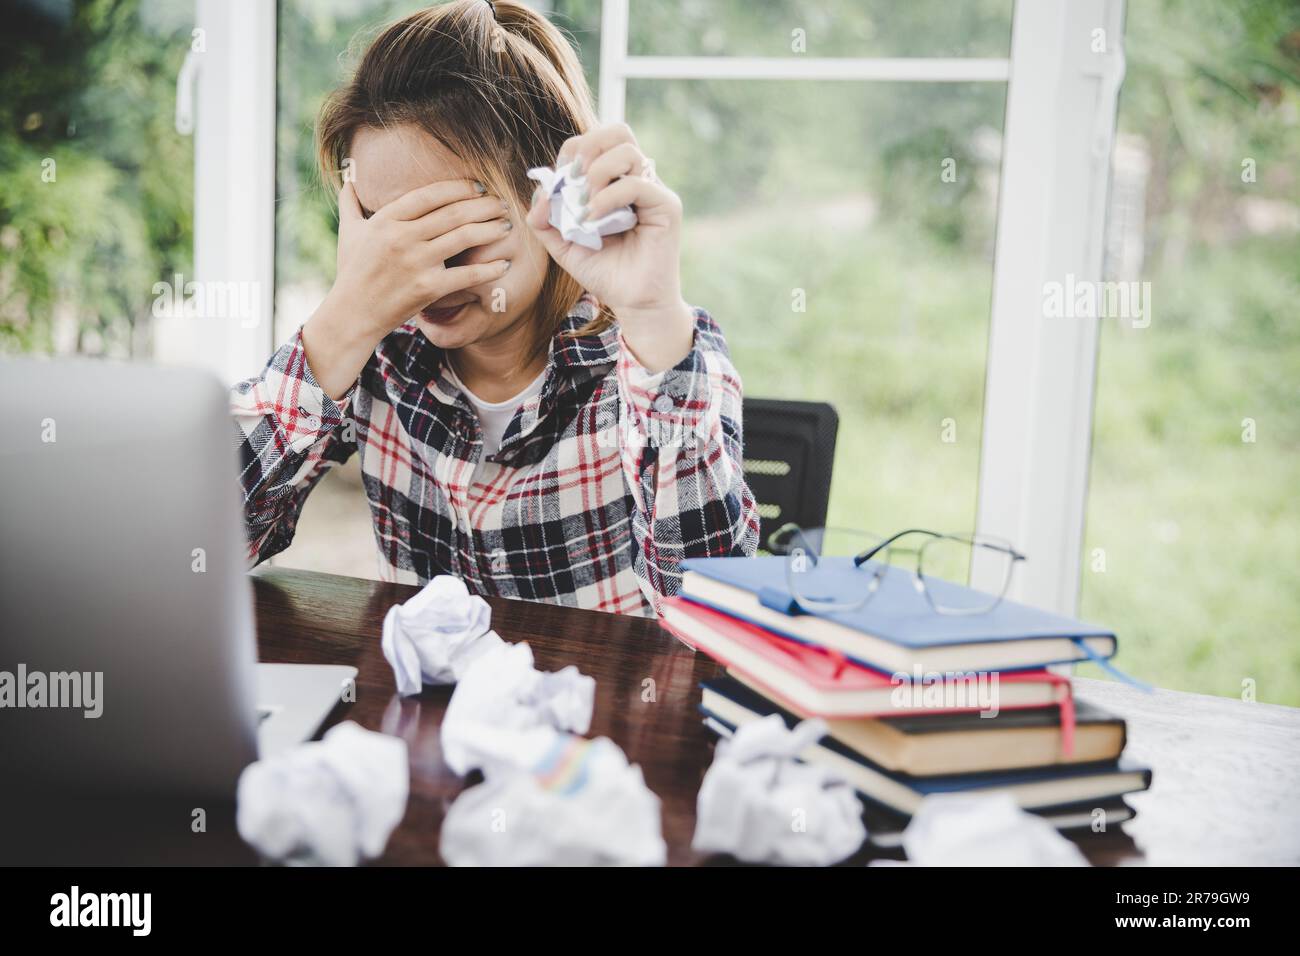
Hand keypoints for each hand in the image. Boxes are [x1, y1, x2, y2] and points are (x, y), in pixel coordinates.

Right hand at [331, 178, 510, 338]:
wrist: (352, 315)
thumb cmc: (352, 272)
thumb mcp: (348, 233)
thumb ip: (350, 204)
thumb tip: (349, 179)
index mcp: (386, 219)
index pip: (431, 194)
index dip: (460, 187)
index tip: (479, 187)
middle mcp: (402, 237)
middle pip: (454, 212)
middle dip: (484, 205)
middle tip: (502, 204)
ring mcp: (416, 262)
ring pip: (465, 237)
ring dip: (491, 229)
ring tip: (507, 226)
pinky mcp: (428, 288)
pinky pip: (467, 275)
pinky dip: (490, 269)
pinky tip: (505, 264)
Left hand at [526, 123, 693, 371]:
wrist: (632, 303)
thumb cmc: (605, 272)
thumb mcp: (564, 245)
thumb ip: (546, 219)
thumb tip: (540, 192)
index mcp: (616, 180)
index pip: (597, 140)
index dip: (573, 149)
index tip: (560, 177)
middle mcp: (637, 179)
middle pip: (619, 131)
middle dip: (588, 146)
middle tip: (573, 178)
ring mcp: (653, 191)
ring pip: (628, 151)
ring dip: (596, 173)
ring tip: (584, 205)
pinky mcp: (666, 207)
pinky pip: (637, 184)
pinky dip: (608, 198)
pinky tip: (593, 219)